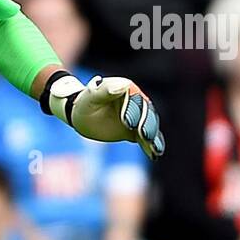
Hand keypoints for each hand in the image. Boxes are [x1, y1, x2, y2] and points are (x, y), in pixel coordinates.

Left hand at [47, 74, 164, 160]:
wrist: (84, 116)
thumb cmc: (85, 103)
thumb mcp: (91, 97)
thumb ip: (105, 90)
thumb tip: (124, 85)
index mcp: (126, 88)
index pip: (133, 100)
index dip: (131, 111)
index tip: (128, 123)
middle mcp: (137, 100)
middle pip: (146, 113)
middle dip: (146, 125)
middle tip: (145, 136)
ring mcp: (140, 116)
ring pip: (150, 125)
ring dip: (153, 137)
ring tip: (155, 149)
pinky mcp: (138, 130)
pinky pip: (147, 138)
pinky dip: (151, 146)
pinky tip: (155, 155)